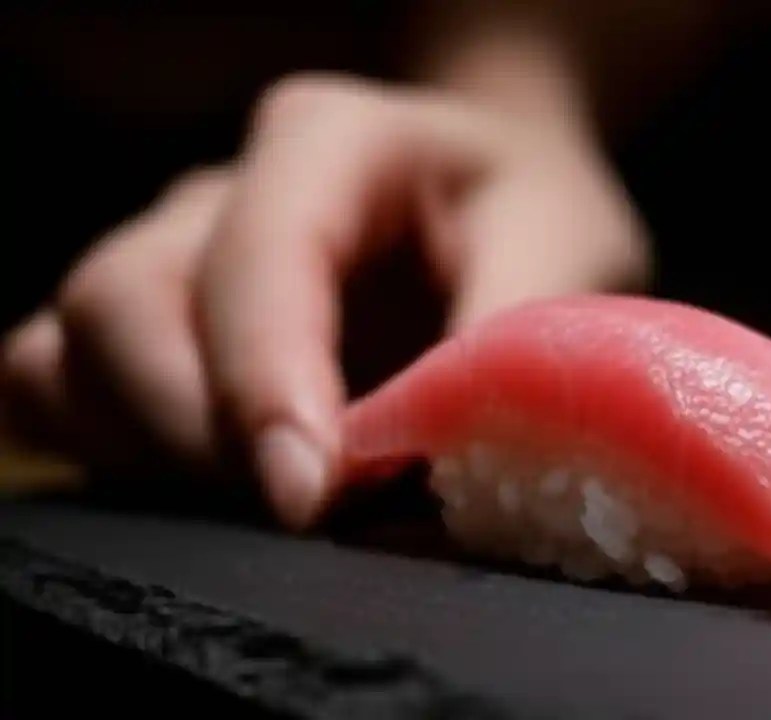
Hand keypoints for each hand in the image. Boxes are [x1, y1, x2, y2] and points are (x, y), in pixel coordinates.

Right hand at [0, 74, 649, 528]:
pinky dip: (112, 452)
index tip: (310, 495)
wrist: (500, 195)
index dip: (265, 384)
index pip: (256, 258)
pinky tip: (219, 482)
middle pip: (123, 304)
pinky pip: (56, 387)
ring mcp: (170, 251)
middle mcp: (224, 187)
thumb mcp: (568, 257)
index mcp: (331, 141)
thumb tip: (438, 471)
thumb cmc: (534, 213)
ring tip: (280, 496)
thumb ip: (510, 354)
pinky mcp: (150, 322)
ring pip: (70, 352)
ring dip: (152, 452)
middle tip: (314, 513)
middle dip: (203, 435)